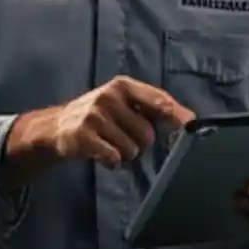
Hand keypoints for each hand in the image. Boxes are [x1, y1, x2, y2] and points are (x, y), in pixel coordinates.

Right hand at [3, 76, 194, 184]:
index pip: (158, 100)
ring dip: (125, 154)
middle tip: (122, 138)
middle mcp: (109, 96)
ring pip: (132, 149)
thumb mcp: (121, 102)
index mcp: (122, 86)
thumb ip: (151, 107)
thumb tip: (189, 118)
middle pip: (147, 133)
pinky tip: (102, 155)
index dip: (177, 114)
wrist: (55, 127)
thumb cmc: (98, 116)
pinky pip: (114, 158)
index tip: (193, 124)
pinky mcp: (83, 136)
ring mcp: (94, 116)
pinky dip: (112, 162)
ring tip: (109, 144)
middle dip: (140, 143)